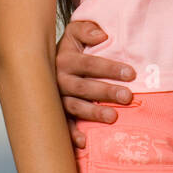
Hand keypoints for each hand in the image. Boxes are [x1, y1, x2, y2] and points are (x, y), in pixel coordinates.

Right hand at [55, 19, 135, 147]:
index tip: (131, 73)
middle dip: (106, 91)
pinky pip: (62, 125)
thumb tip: (102, 35)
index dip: (109, 68)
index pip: (89, 63)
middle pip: (84, 87)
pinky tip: (84, 142)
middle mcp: (58, 79)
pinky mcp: (55, 112)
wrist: (41, 62)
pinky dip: (71, 134)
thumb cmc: (70, 47)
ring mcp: (55, 98)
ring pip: (74, 106)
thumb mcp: (75, 32)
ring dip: (93, 112)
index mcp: (64, 59)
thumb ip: (87, 29)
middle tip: (128, 96)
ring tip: (113, 117)